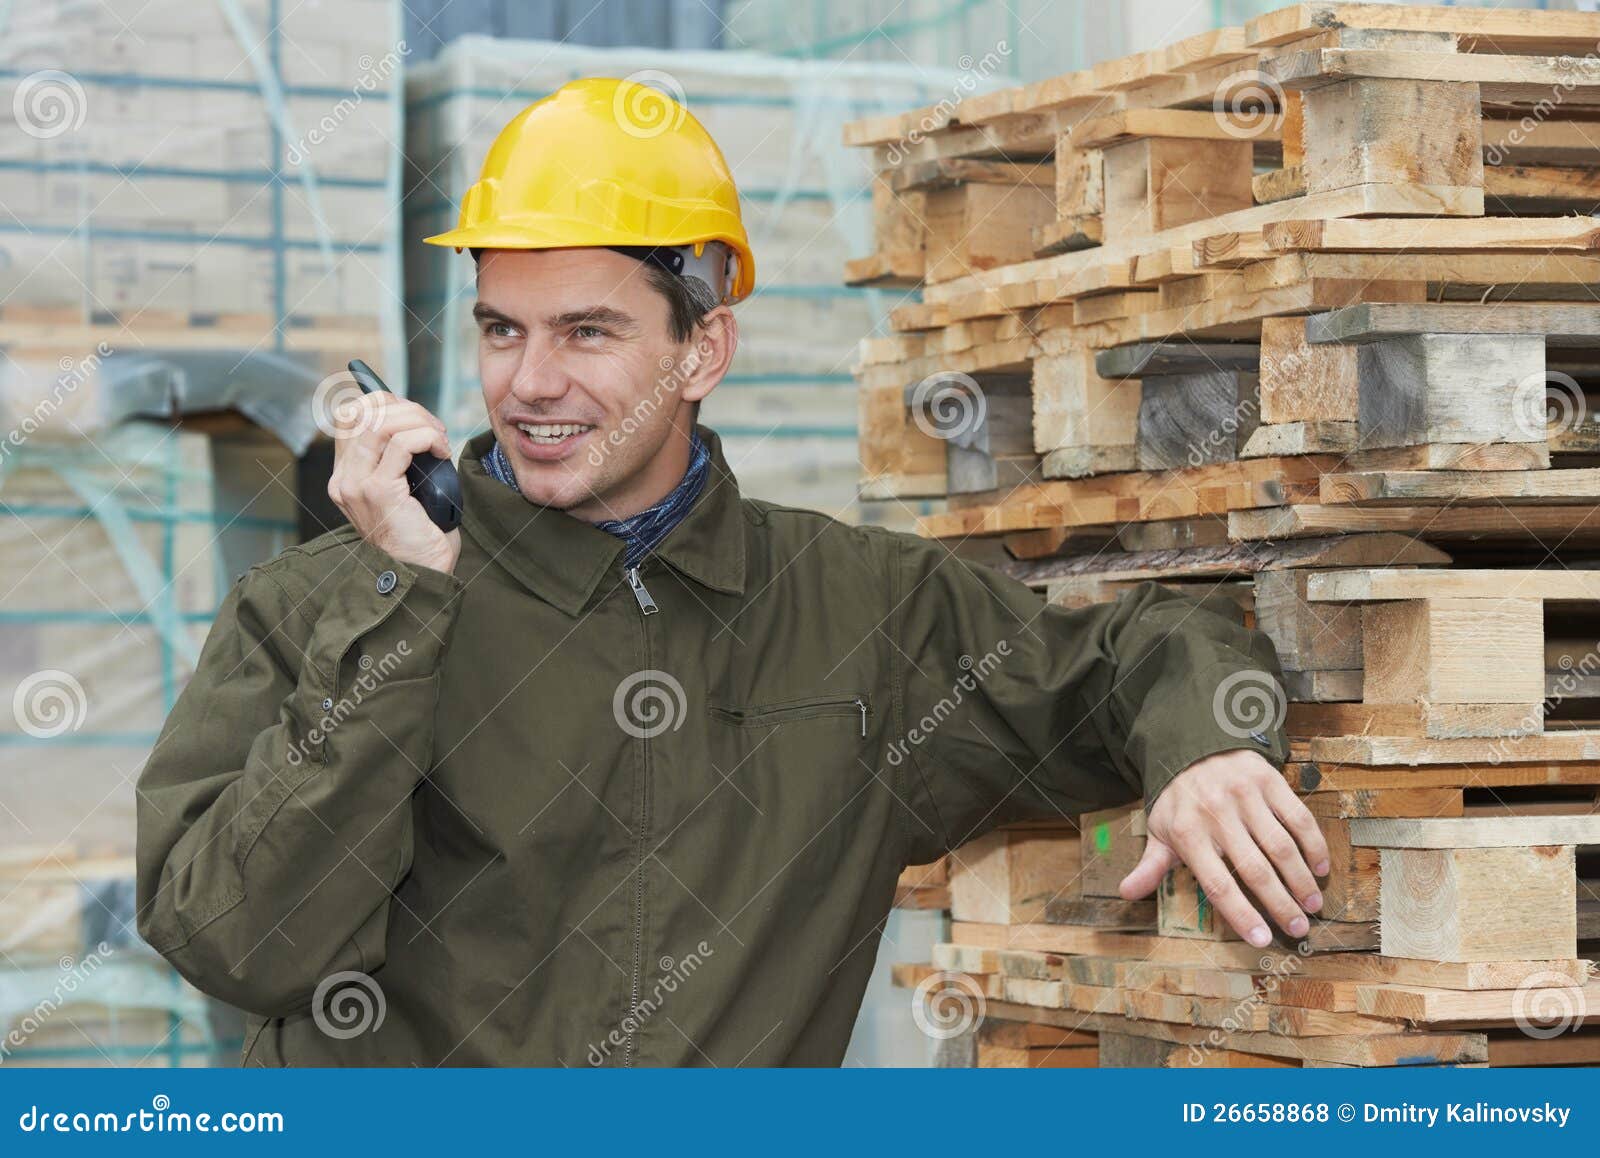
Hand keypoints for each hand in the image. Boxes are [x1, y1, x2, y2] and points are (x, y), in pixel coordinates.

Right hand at [327, 392, 460, 573]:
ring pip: (380, 422)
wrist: (421, 576)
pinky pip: (402, 443)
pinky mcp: (378, 492)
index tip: (417, 418)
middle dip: (406, 409)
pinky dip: (427, 437)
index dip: (384, 404)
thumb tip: (419, 422)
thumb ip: (401, 461)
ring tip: (439, 440)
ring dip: (418, 421)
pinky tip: (441, 452)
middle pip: (363, 412)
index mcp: (346, 476)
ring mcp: (357, 484)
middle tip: (435, 430)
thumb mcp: (407, 490)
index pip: (350, 416)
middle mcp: (344, 478)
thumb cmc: (421, 536)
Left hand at [1118, 749, 1329, 947]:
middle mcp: (1217, 815)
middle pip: (1255, 870)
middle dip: (1280, 904)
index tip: (1262, 939)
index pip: (1217, 884)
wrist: (1192, 743)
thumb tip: (1127, 893)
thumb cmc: (1178, 799)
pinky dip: (1314, 845)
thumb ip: (1149, 865)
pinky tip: (1321, 867)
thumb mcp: (1159, 829)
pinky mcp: (1268, 780)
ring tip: (1313, 904)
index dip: (1240, 914)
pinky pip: (1298, 817)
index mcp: (1187, 833)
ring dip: (1301, 880)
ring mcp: (1245, 795)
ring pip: (1281, 847)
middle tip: (1299, 930)